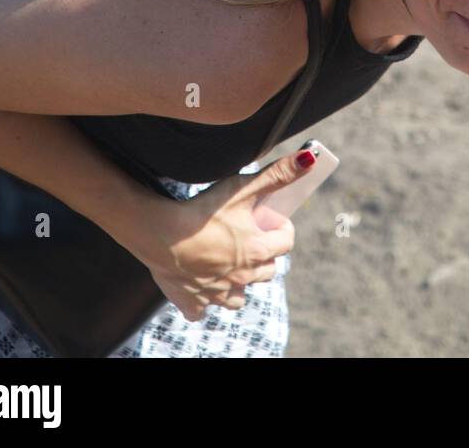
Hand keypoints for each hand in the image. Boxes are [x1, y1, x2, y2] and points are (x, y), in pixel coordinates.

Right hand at [130, 149, 308, 319]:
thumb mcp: (243, 188)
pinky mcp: (193, 302)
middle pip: (267, 271)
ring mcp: (218, 293)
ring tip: (227, 262)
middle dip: (264, 254)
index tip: (271, 217)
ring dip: (239, 281)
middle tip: (249, 236)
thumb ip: (277, 174)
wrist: (159, 233)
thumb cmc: (203, 210)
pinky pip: (204, 308)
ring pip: (240, 295)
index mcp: (257, 251)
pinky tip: (199, 283)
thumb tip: (309, 160)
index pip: (286, 242)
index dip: (281, 226)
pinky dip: (205, 299)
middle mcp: (242, 276)